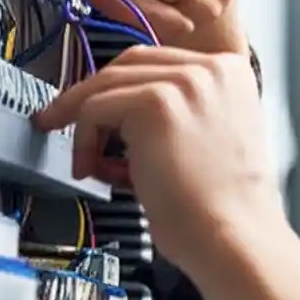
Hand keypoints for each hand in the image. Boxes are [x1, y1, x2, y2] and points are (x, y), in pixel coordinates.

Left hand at [34, 46, 284, 273]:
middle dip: (95, 96)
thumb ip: (187, 113)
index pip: (161, 63)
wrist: (233, 236)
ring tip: (84, 160)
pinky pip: (94, 109)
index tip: (100, 106)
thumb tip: (128, 115)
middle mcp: (213, 68)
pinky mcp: (155, 103)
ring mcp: (185, 81)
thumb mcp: (216, 139)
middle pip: (130, 64)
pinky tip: (91, 169)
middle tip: (66, 120)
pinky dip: (82, 141)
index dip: (125, 88)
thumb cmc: (224, 207)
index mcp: (232, 74)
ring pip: (107, 84)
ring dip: (84, 124)